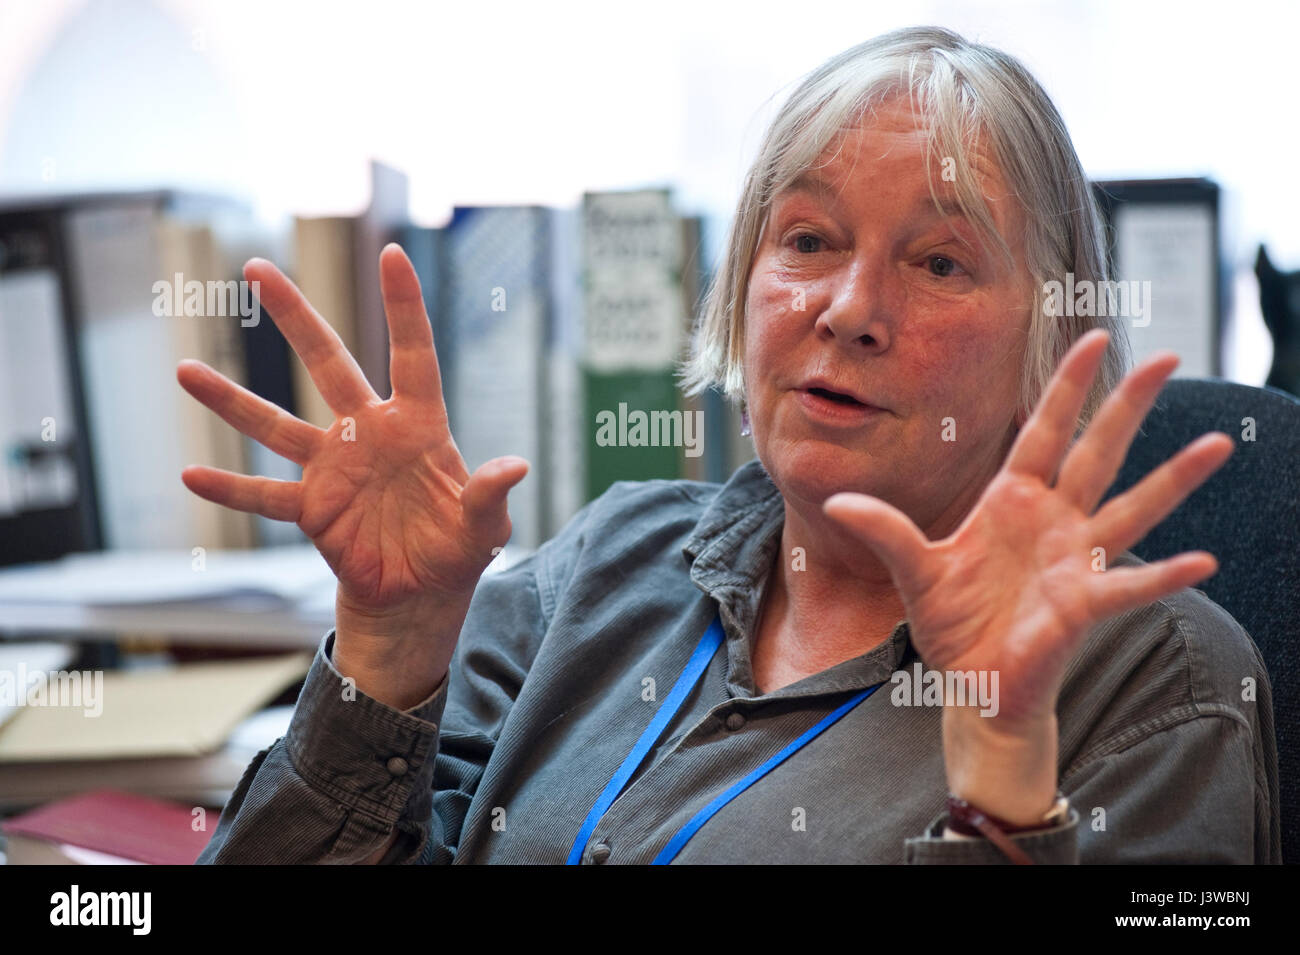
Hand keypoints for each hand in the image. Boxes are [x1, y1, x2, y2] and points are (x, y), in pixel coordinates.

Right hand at [177, 245, 528, 701]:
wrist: (420, 591)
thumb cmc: (459, 547)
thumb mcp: (485, 525)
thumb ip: (490, 493)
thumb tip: (517, 465)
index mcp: (417, 425)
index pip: (412, 355)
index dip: (404, 307)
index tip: (393, 254)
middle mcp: (367, 432)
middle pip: (327, 363)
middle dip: (294, 316)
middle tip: (256, 268)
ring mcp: (333, 467)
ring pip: (274, 424)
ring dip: (231, 400)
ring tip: (184, 370)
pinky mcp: (311, 508)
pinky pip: (263, 496)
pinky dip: (230, 489)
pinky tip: (191, 475)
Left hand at [823, 330, 1232, 821]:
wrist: (971, 684)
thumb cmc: (951, 624)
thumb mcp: (913, 570)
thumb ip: (885, 531)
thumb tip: (836, 501)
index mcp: (1013, 501)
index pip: (1044, 431)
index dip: (1068, 387)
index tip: (1095, 339)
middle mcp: (1053, 522)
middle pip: (1097, 452)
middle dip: (1129, 405)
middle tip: (1169, 357)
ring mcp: (1074, 560)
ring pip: (1130, 508)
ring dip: (1174, 478)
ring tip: (1219, 443)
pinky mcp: (1081, 605)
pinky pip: (1127, 586)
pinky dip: (1162, 575)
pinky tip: (1200, 561)